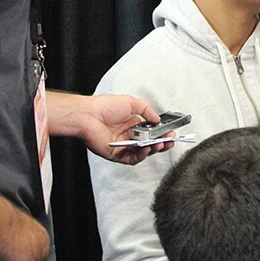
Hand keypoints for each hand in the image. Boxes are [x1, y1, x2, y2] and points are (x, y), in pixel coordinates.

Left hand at [53, 93, 174, 164]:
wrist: (88, 115)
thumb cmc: (104, 106)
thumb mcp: (131, 102)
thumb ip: (147, 110)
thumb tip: (158, 119)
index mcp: (131, 123)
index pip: (151, 131)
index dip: (161, 132)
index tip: (171, 132)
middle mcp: (128, 135)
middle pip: (149, 142)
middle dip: (161, 142)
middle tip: (170, 141)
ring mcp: (123, 145)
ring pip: (142, 152)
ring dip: (154, 149)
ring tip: (161, 144)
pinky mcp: (116, 154)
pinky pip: (131, 158)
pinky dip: (141, 155)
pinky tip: (147, 149)